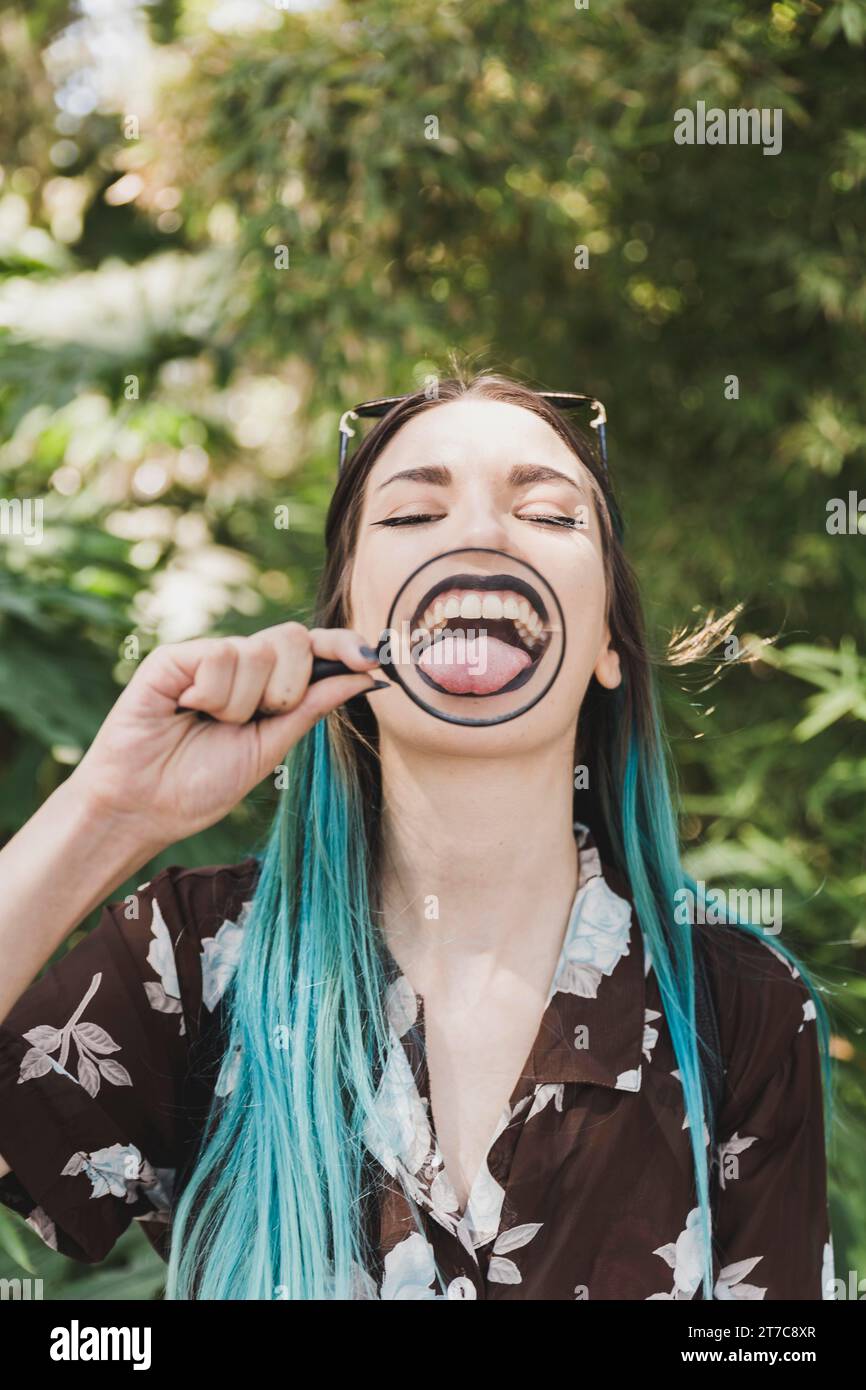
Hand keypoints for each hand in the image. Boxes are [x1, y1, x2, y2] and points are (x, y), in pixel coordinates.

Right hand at [70, 623, 381, 846]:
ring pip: (257, 651)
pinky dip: (212, 693)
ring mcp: (206, 657)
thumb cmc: (201, 784)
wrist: (145, 807)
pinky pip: (219, 656)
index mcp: (267, 686)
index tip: (371, 660)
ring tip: (210, 723)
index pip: (312, 648)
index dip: (342, 646)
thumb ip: (311, 706)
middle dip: (287, 686)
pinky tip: (187, 709)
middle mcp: (239, 664)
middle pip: (292, 638)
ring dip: (242, 701)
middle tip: (257, 719)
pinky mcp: (174, 657)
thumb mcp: (271, 747)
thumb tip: (365, 675)